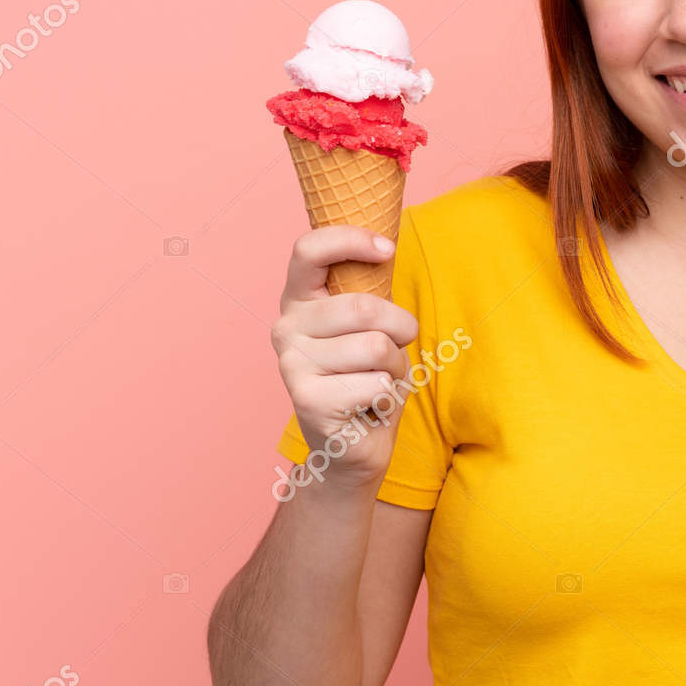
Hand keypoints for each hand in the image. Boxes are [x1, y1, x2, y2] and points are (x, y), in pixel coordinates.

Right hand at [271, 226, 418, 487]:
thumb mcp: (370, 326)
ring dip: (395, 367)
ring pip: (376, 347)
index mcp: (298, 300)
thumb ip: (368, 291)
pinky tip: (367, 406)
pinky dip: (388, 396)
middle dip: (400, 328)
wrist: (353, 445)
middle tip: (394, 350)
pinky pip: (377, 383)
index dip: (350, 240)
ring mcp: (292, 364)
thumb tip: (383, 248)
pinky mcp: (307, 400)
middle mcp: (286, 327)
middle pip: (362, 306)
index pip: (308, 250)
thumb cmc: (366, 376)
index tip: (386, 250)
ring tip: (377, 381)